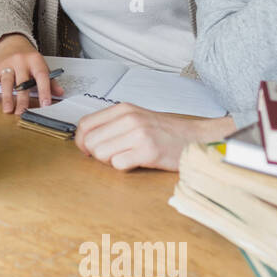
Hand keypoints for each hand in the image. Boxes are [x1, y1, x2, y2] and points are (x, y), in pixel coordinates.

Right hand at [0, 35, 63, 113]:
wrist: (12, 43)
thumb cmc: (28, 57)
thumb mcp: (41, 65)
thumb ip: (50, 80)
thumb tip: (60, 93)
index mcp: (35, 60)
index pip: (41, 76)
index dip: (44, 90)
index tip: (46, 104)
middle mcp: (20, 61)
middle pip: (22, 82)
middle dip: (22, 98)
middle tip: (22, 112)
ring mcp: (6, 65)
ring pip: (6, 82)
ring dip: (6, 97)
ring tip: (7, 110)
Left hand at [75, 105, 231, 171]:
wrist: (195, 138)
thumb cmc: (164, 131)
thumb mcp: (136, 118)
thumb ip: (111, 125)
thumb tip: (84, 139)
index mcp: (123, 109)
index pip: (85, 124)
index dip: (81, 141)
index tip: (88, 149)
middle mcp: (130, 119)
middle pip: (90, 142)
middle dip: (97, 154)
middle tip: (114, 154)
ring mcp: (139, 134)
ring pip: (101, 154)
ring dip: (111, 161)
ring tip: (128, 156)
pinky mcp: (148, 151)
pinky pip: (119, 165)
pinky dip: (125, 167)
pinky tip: (138, 161)